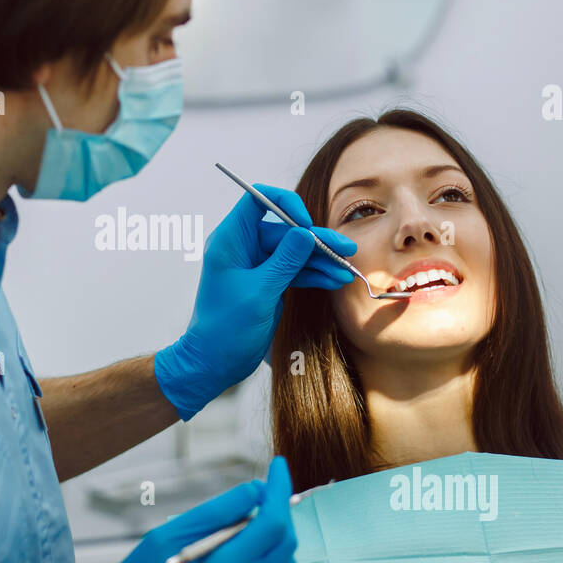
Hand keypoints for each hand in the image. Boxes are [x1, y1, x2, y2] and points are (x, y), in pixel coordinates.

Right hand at [47, 456, 297, 562]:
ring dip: (275, 540)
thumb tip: (255, 490)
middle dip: (278, 510)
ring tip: (248, 528)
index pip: (272, 521)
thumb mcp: (169, 535)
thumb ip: (217, 511)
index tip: (277, 466)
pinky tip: (248, 560)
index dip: (279, 489)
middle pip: (285, 543)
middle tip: (261, 494)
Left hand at [154, 185, 355, 419]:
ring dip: (321, 261)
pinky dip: (314, 275)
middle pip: (286, 231)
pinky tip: (335, 280)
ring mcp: (258, 266)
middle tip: (347, 250)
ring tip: (347, 271)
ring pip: (295, 253)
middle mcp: (244, 248)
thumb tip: (306, 233)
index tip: (306, 224)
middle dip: (317, 241)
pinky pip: (295, 271)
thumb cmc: (225, 328)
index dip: (285, 204)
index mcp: (231, 240)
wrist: (214, 362)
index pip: (257, 200)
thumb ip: (284, 261)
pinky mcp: (268, 283)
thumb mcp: (259, 292)